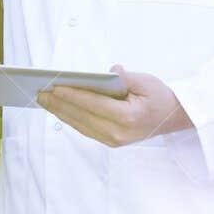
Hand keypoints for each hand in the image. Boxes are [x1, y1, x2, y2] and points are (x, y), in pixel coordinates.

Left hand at [35, 65, 191, 146]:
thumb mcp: (146, 81)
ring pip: (81, 125)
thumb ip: (126, 77)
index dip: (73, 96)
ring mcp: (115, 140)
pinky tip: (58, 109)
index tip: (55, 87)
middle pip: (83, 117)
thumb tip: (110, 72)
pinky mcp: (111, 142)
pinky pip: (86, 129)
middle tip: (41, 92)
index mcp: (130, 118)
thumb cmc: (159, 96)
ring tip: (44, 100)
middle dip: (60, 104)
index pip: (95, 105)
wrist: (173, 117)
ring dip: (61, 113)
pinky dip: (70, 119)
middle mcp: (120, 133)